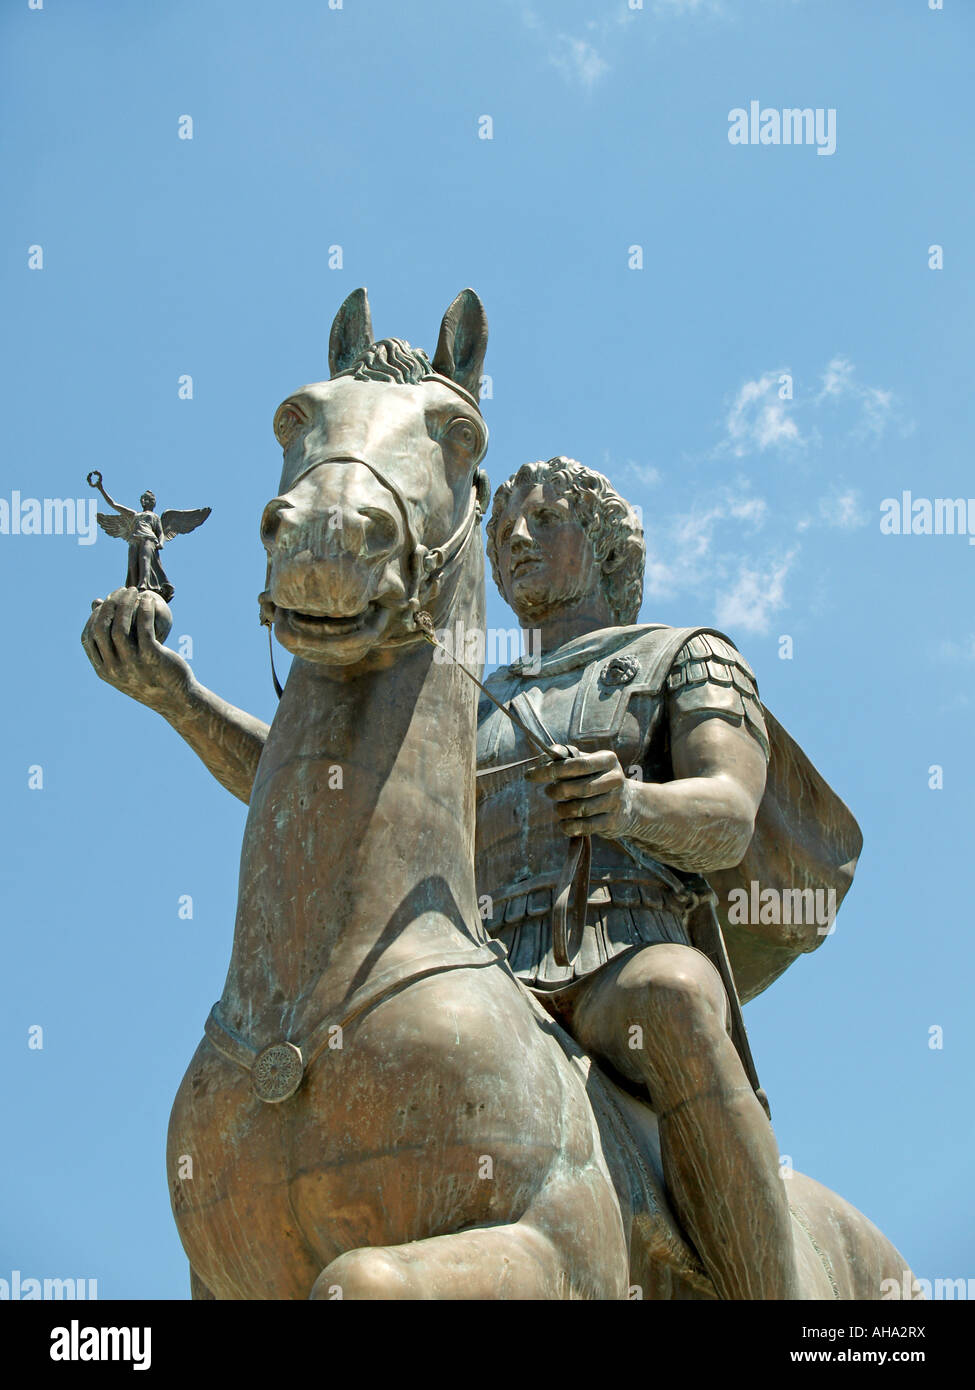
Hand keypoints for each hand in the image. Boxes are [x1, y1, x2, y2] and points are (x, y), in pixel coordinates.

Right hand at [81, 588, 192, 712]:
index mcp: (104, 671)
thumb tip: (97, 608)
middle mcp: (114, 669)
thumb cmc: (151, 678)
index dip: (94, 617)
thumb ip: (113, 641)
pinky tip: (148, 599)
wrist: (177, 700)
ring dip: (126, 603)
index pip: (89, 637)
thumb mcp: (127, 663)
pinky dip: (145, 609)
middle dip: (109, 605)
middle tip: (120, 591)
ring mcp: (132, 664)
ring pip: (121, 626)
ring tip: (134, 591)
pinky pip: (145, 626)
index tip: (104, 603)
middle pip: (102, 628)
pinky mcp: (152, 657)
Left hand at [526, 749, 638, 838]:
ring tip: (559, 808)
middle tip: (549, 792)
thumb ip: (566, 756)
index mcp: (608, 759)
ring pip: (579, 808)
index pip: (576, 764)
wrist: (629, 804)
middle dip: (556, 791)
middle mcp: (615, 779)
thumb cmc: (599, 779)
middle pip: (577, 788)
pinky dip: (568, 826)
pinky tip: (564, 823)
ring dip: (562, 810)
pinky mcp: (613, 821)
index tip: (530, 776)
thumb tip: (548, 752)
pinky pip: (584, 826)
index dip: (550, 770)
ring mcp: (615, 801)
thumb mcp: (588, 762)